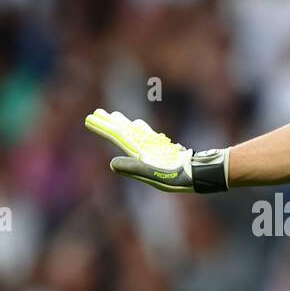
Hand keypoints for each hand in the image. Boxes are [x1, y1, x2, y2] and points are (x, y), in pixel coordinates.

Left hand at [84, 109, 228, 193]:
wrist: (199, 176)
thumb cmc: (177, 177)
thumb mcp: (154, 174)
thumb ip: (133, 168)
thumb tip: (111, 164)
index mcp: (138, 155)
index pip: (117, 137)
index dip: (103, 128)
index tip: (90, 119)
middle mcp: (143, 152)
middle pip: (122, 133)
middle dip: (110, 123)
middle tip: (96, 113)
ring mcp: (153, 149)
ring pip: (134, 133)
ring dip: (122, 124)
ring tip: (112, 116)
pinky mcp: (164, 149)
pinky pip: (149, 136)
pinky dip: (141, 129)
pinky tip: (136, 124)